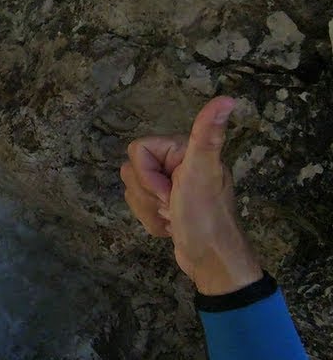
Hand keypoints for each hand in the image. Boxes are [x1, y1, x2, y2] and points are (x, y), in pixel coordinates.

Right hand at [120, 97, 262, 295]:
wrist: (211, 259)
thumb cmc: (205, 215)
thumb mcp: (202, 172)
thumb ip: (207, 134)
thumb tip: (228, 99)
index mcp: (183, 149)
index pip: (137, 150)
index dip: (147, 175)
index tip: (170, 190)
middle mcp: (178, 163)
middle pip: (132, 171)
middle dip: (148, 194)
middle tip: (172, 204)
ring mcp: (171, 185)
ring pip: (133, 190)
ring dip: (148, 210)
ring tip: (173, 217)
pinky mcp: (166, 205)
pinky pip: (139, 206)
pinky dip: (151, 221)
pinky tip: (171, 227)